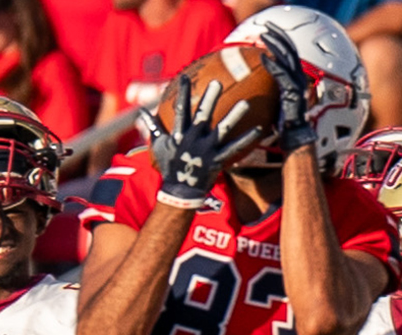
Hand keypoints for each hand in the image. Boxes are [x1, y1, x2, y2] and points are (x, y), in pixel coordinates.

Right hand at [138, 72, 266, 208]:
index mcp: (180, 134)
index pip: (181, 109)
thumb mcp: (159, 145)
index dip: (183, 92)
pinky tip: (259, 129)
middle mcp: (194, 139)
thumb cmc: (169, 166)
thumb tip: (142, 112)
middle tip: (217, 82)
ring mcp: (206, 150)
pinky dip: (246, 139)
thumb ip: (153, 127)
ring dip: (234, 116)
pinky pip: (235, 148)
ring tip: (245, 103)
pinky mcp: (217, 160)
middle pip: (203, 115)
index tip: (186, 77)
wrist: (179, 191)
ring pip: (222, 130)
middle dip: (209, 98)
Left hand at [258, 27, 319, 153]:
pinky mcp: (293, 94)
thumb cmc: (284, 126)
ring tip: (264, 36)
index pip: (289, 55)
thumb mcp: (275, 105)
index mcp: (295, 80)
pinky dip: (273, 66)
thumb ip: (270, 93)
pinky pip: (282, 76)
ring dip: (275, 46)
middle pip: (290, 51)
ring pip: (287, 59)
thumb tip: (253, 91)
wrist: (295, 139)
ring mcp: (297, 86)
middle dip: (279, 36)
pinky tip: (263, 58)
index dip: (280, 42)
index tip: (269, 33)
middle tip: (267, 26)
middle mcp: (299, 80)